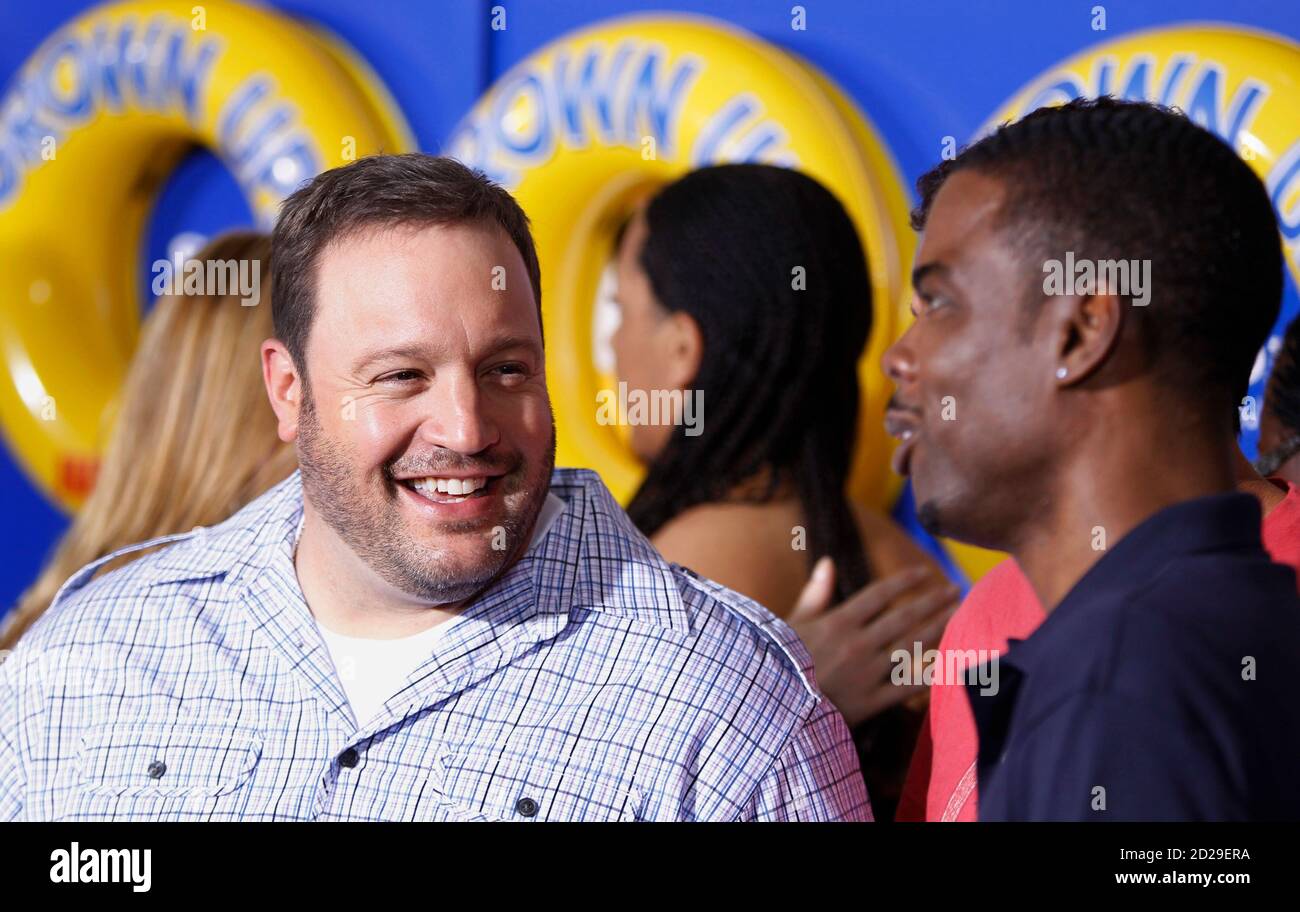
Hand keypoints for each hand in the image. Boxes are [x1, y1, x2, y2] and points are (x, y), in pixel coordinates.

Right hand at [788, 557, 959, 727]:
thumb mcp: (790, 624)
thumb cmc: (774, 663)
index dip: (904, 581)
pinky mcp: (870, 702)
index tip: (925, 573)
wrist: (771, 708)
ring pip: (911, 648)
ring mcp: (866, 673)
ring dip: (938, 630)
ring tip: (958, 617)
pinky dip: (930, 674)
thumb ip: (814, 594)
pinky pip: (906, 687)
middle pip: (903, 618)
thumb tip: (827, 561)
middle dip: (932, 602)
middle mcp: (857, 644)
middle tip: (955, 590)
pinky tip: (949, 663)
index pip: (879, 594)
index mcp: (837, 622)